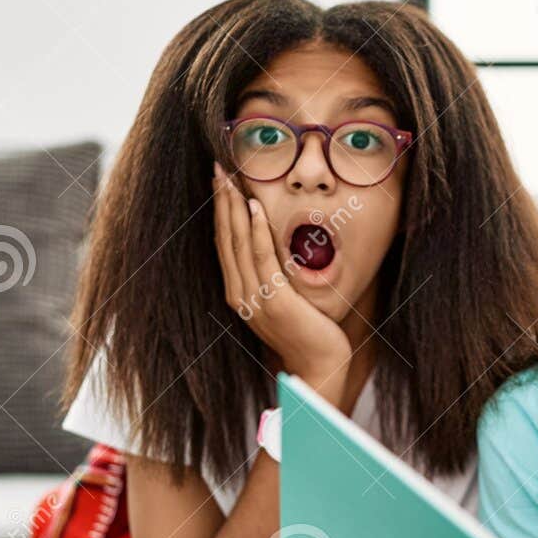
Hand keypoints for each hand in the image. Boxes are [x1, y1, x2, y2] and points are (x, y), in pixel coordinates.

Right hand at [213, 162, 350, 403]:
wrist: (319, 368)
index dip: (220, 212)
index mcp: (239, 295)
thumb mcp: (284, 300)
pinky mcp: (274, 301)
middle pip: (224, 239)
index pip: (224, 245)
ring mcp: (254, 300)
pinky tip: (254, 206)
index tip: (220, 183)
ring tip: (230, 179)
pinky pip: (261, 258)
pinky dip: (256, 230)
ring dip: (233, 208)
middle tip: (217, 169)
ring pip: (238, 244)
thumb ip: (274, 277)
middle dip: (221, 202)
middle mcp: (239, 296)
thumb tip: (277, 246)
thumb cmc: (307, 334)